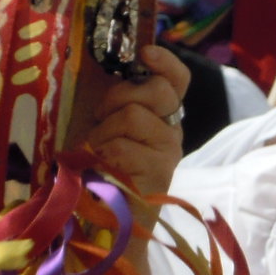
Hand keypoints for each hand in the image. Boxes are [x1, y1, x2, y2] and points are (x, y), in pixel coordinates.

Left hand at [76, 44, 188, 200]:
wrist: (109, 222)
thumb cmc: (104, 171)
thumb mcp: (109, 128)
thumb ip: (117, 105)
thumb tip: (114, 76)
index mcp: (163, 116)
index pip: (178, 80)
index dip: (166, 62)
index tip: (145, 52)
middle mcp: (173, 131)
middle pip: (157, 91)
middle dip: (118, 96)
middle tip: (101, 118)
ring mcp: (169, 153)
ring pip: (133, 115)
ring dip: (103, 130)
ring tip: (97, 149)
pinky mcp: (159, 174)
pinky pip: (123, 146)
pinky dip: (102, 153)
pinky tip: (101, 167)